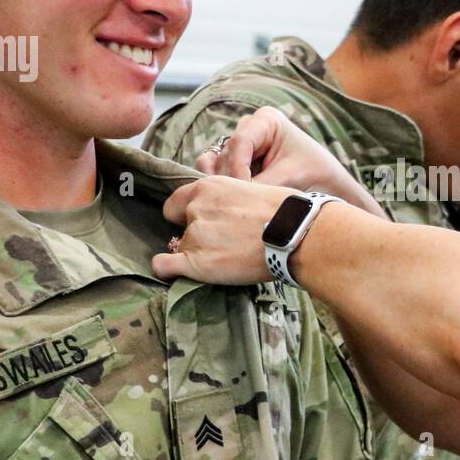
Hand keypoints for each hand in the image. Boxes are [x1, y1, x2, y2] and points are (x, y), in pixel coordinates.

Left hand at [155, 174, 294, 283]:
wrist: (295, 234)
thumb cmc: (285, 211)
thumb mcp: (252, 189)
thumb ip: (230, 199)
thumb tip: (232, 214)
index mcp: (208, 187)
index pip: (178, 202)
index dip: (188, 214)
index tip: (203, 223)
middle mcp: (196, 209)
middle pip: (182, 226)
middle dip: (196, 234)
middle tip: (222, 243)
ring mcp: (195, 236)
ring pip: (182, 248)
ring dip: (198, 254)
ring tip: (227, 259)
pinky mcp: (196, 263)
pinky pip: (163, 267)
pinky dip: (166, 270)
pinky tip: (176, 273)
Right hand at [200, 107, 382, 215]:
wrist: (330, 188)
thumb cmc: (317, 176)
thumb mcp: (289, 179)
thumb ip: (259, 186)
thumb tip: (230, 199)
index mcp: (266, 120)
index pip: (240, 141)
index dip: (237, 168)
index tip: (242, 193)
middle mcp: (249, 129)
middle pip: (224, 153)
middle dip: (228, 180)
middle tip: (234, 204)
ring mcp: (240, 147)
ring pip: (214, 163)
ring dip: (221, 185)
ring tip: (232, 204)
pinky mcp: (234, 165)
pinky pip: (214, 173)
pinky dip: (219, 187)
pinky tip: (228, 202)